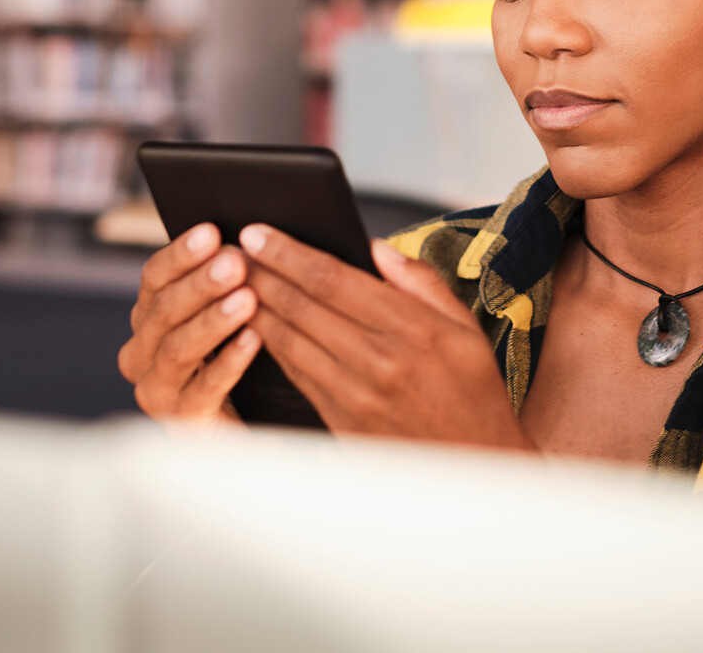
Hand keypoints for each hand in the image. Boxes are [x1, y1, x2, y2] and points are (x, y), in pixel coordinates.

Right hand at [118, 223, 261, 424]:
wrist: (238, 423)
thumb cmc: (231, 357)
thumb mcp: (222, 314)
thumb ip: (224, 280)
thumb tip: (248, 240)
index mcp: (148, 317)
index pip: (154, 278)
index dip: (181, 254)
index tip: (211, 232)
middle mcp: (142, 352)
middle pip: (165, 310)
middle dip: (201, 284)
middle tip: (235, 262)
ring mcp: (157, 389)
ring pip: (178, 348)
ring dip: (213, 320)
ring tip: (247, 298)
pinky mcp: (181, 421)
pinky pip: (203, 389)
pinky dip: (229, 362)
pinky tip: (252, 340)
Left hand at [241, 225, 534, 451]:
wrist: (474, 469)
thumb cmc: (472, 394)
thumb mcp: (466, 329)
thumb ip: (421, 283)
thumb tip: (377, 249)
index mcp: (413, 328)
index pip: (333, 279)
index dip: (289, 254)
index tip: (258, 233)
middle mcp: (381, 360)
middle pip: (303, 305)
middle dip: (262, 272)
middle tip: (228, 249)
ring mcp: (357, 395)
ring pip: (291, 340)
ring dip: (256, 307)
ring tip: (230, 281)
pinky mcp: (342, 422)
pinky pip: (297, 375)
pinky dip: (271, 347)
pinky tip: (255, 326)